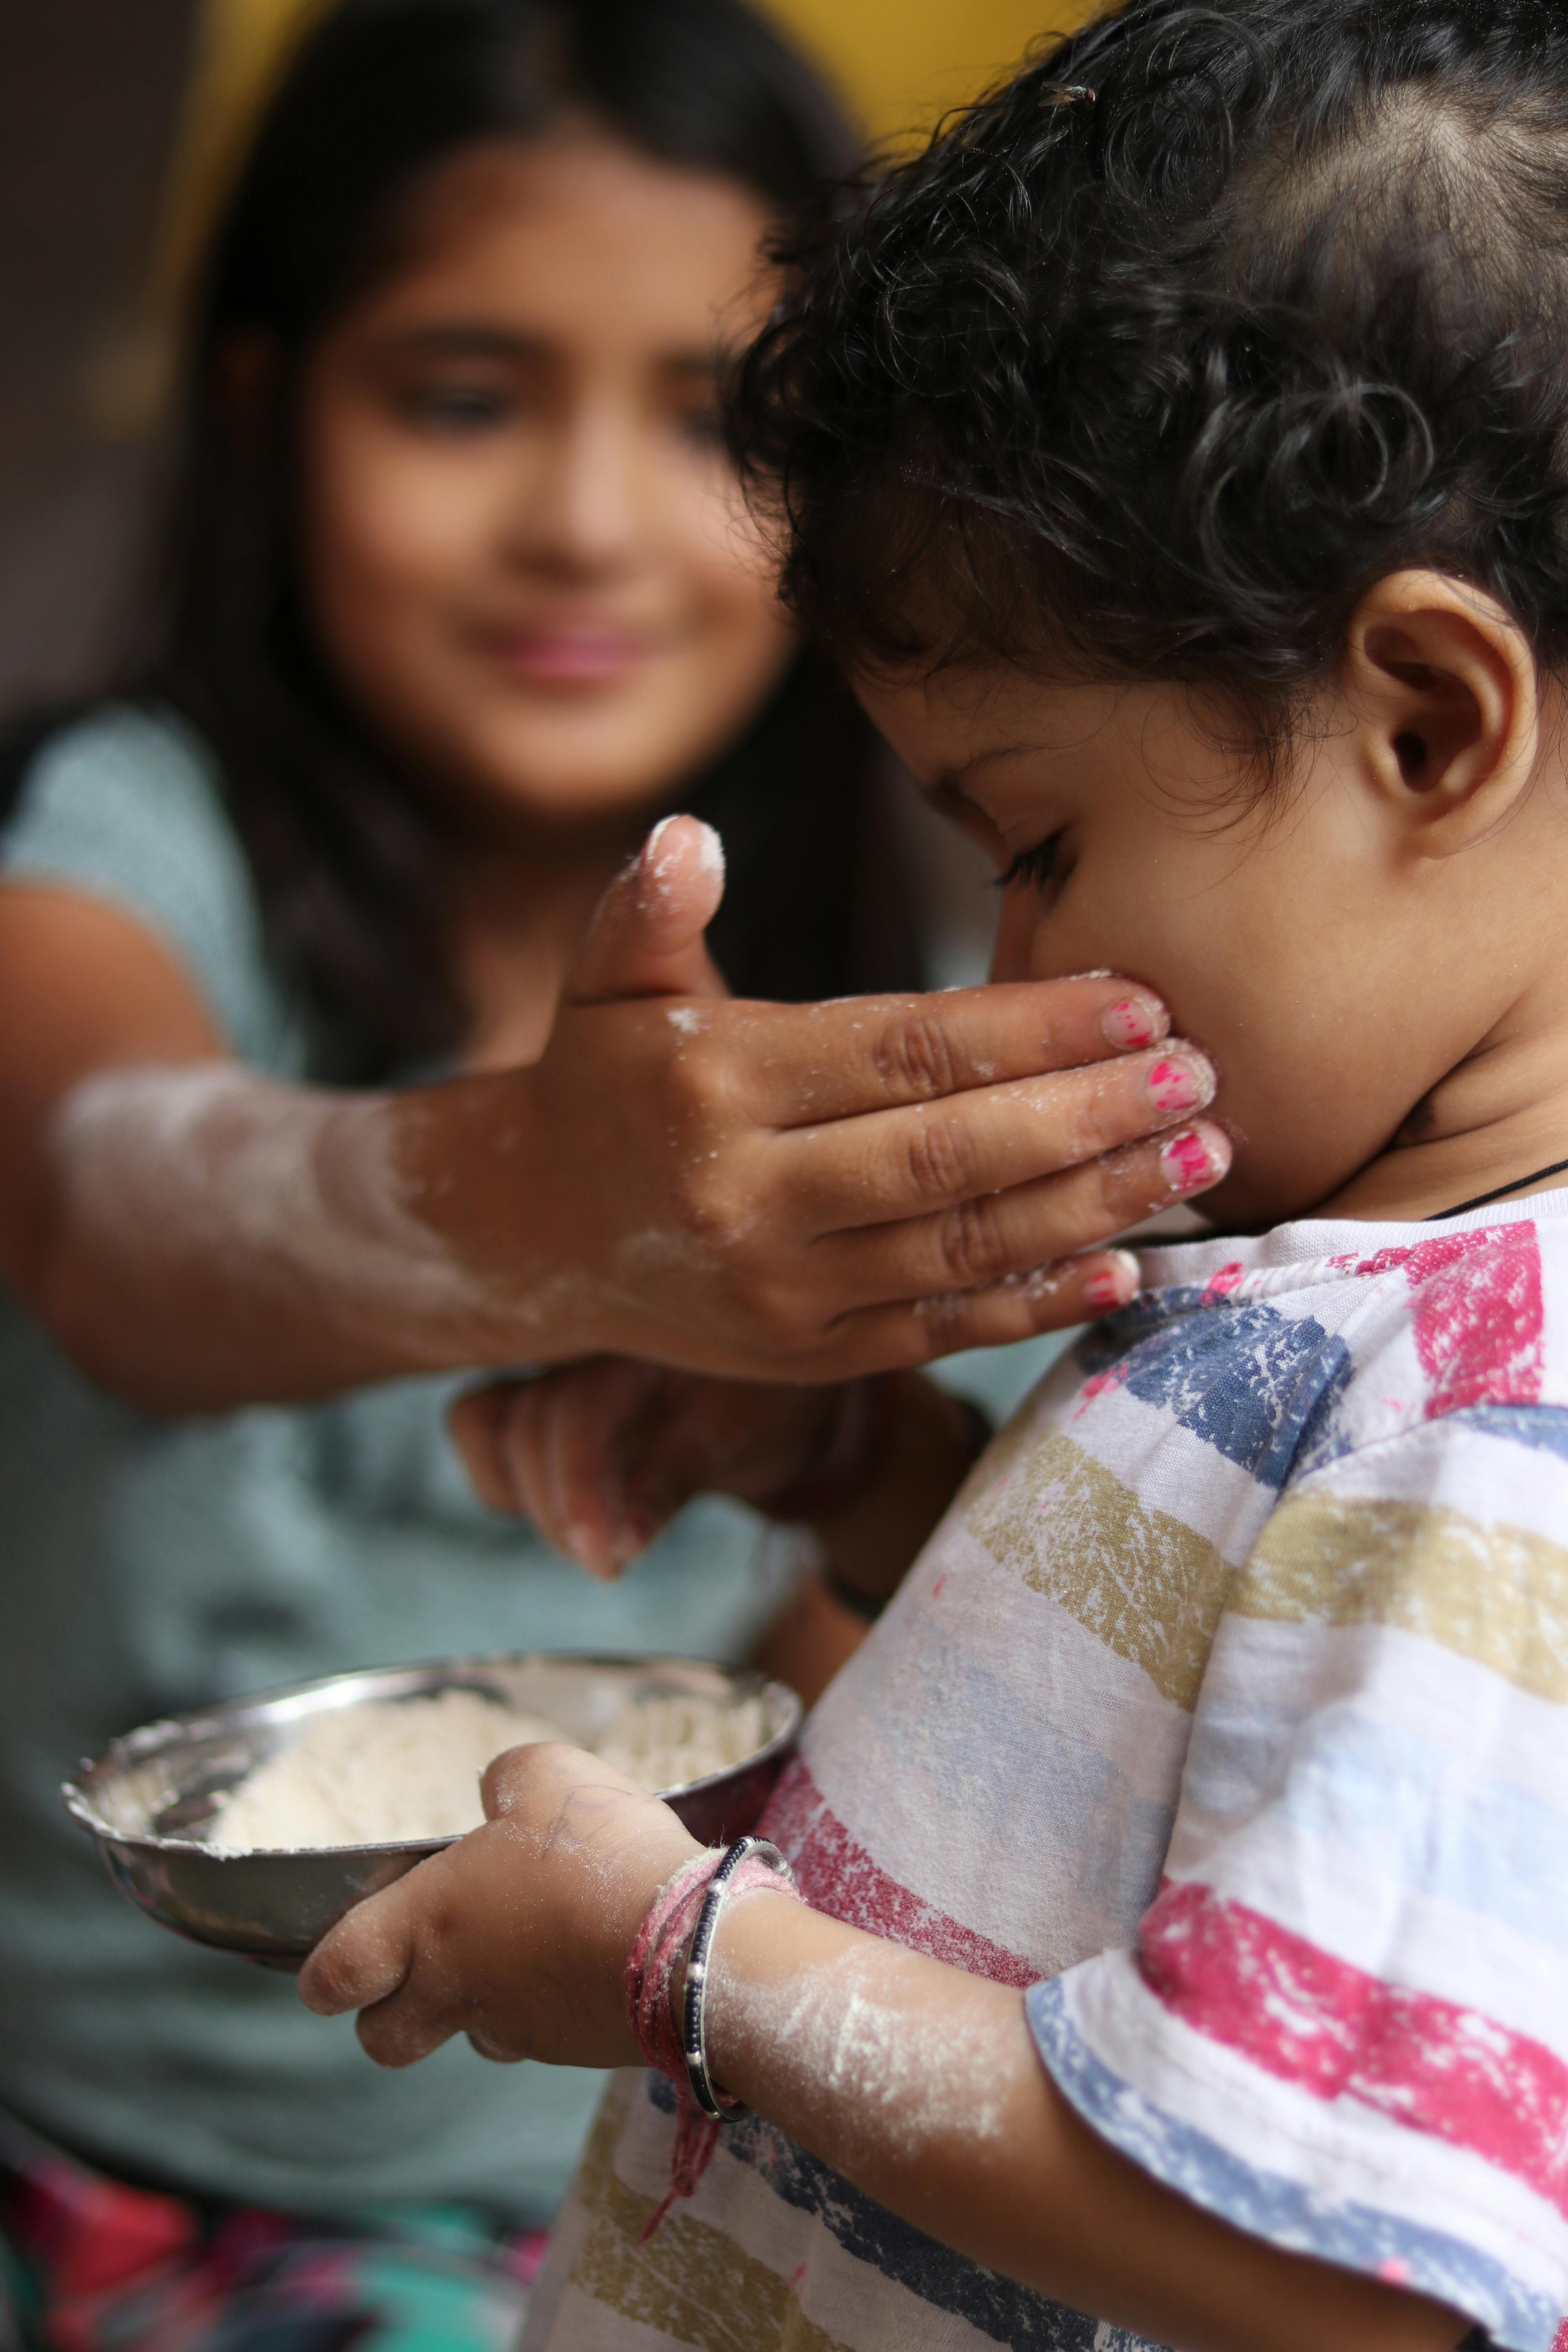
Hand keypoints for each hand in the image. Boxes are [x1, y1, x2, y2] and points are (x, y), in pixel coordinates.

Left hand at [299, 1742, 698, 2068]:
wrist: (688, 1944)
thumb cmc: (599, 1855)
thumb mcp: (546, 1775)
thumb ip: (505, 1780)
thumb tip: (496, 1795)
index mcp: (431, 1923)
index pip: (336, 1973)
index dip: (325, 1974)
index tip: (332, 1967)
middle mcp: (459, 1987)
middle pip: (383, 2039)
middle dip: (389, 2014)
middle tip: (422, 1969)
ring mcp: (517, 2028)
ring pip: (471, 2033)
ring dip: (483, 2002)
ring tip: (532, 1944)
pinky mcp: (574, 2050)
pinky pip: (540, 2033)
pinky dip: (550, 2003)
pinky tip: (589, 1954)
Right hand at [401, 816, 1229, 1377]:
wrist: (540, 1234)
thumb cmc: (607, 1085)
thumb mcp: (604, 985)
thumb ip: (647, 910)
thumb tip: (691, 836)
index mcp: (713, 1085)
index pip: (902, 1050)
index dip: (1030, 1028)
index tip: (1139, 1000)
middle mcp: (746, 1196)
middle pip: (949, 1154)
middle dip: (1089, 1115)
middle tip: (1201, 1075)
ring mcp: (781, 1289)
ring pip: (963, 1246)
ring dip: (1095, 1204)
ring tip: (1202, 1158)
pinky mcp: (810, 1354)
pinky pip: (942, 1328)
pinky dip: (1039, 1305)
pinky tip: (1128, 1267)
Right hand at [451, 1357, 846, 1570]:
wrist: (774, 1388)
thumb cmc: (764, 1404)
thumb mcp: (737, 1437)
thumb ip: (673, 1482)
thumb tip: (619, 1547)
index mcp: (644, 1329)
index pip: (577, 1411)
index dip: (581, 1492)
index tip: (606, 1562)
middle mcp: (582, 1334)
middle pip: (527, 1426)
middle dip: (561, 1511)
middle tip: (609, 1564)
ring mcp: (549, 1359)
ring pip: (484, 1423)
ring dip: (527, 1499)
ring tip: (591, 1539)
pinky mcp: (529, 1390)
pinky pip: (482, 1431)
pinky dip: (504, 1481)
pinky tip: (562, 1509)